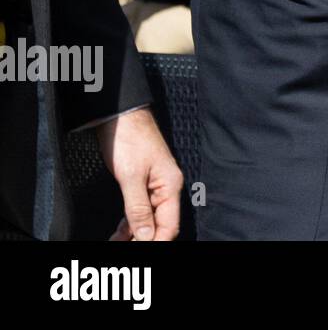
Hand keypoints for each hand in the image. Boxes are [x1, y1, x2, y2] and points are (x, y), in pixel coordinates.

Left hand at [97, 109, 182, 240]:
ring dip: (135, 235)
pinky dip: (130, 224)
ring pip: (149, 219)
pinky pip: (140, 210)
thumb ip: (138, 208)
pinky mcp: (142, 183)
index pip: (169, 225)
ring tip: (116, 246)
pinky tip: (119, 234)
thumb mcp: (131, 176)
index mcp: (170, 186)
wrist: (120, 115)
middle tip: (124, 251)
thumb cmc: (128, 140)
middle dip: (145, 240)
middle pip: (161, 224)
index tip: (141, 253)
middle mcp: (166, 188)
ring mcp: (154, 186)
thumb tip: (146, 234)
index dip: (157, 242)